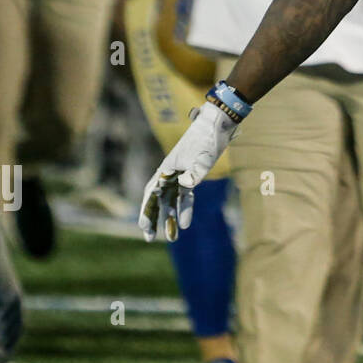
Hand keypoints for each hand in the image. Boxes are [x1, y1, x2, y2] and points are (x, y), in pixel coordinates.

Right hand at [139, 101, 237, 241]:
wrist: (218, 123)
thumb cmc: (206, 139)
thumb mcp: (201, 157)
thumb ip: (194, 173)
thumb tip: (186, 186)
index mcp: (166, 168)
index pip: (151, 193)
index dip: (146, 210)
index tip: (145, 227)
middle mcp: (170, 172)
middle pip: (158, 199)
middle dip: (153, 219)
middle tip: (149, 238)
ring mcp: (180, 173)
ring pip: (171, 200)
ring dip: (170, 217)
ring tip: (172, 237)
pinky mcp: (192, 173)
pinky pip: (184, 195)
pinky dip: (184, 208)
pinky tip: (185, 222)